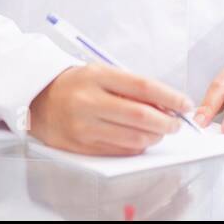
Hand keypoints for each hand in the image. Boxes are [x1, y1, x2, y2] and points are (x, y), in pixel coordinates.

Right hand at [28, 64, 190, 155]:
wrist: (37, 99)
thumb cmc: (76, 83)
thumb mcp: (101, 73)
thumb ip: (131, 86)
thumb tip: (165, 104)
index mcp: (96, 76)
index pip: (142, 87)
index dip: (169, 96)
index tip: (185, 103)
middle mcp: (89, 101)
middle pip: (140, 116)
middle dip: (167, 122)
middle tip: (177, 123)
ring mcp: (84, 126)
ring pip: (132, 137)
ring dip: (155, 136)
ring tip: (161, 130)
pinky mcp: (81, 146)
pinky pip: (119, 150)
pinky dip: (137, 146)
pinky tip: (141, 139)